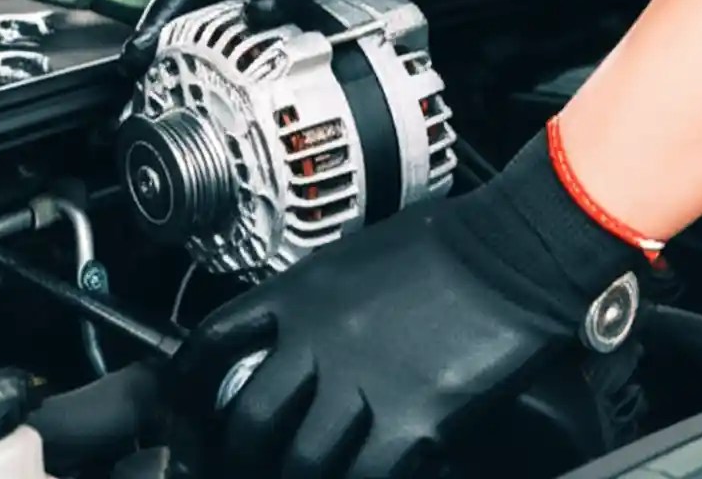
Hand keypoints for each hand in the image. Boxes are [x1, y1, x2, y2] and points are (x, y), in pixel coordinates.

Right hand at [121, 0, 516, 75]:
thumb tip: (254, 18)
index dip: (165, 13)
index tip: (140, 50)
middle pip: (214, 4)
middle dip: (185, 42)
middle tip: (162, 81)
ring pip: (249, 27)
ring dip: (230, 57)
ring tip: (206, 91)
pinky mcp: (322, 7)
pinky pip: (285, 38)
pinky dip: (272, 61)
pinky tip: (267, 86)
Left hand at [168, 132, 639, 478]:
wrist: (514, 250)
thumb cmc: (445, 246)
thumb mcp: (352, 259)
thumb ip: (311, 305)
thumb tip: (288, 344)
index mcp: (297, 294)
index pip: (212, 345)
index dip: (188, 389)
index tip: (187, 412)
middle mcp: (318, 341)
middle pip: (249, 420)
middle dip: (237, 456)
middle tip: (242, 467)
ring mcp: (363, 383)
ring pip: (300, 461)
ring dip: (296, 477)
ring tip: (301, 477)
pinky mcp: (414, 420)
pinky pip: (366, 476)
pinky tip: (369, 476)